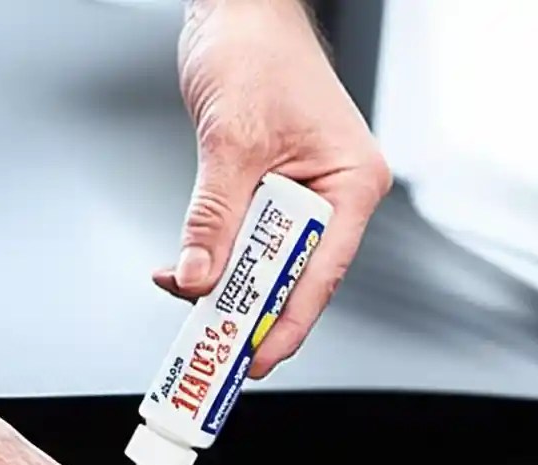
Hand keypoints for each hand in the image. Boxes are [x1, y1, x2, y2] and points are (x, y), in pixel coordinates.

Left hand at [155, 0, 391, 377]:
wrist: (236, 10)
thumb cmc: (257, 51)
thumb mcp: (231, 141)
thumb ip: (213, 215)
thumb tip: (197, 273)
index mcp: (352, 183)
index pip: (322, 272)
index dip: (286, 322)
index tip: (254, 357)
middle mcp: (334, 194)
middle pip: (293, 275)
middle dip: (247, 307)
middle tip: (212, 346)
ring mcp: (303, 194)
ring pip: (264, 262)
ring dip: (223, 282)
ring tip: (186, 300)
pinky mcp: (270, 189)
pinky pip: (245, 238)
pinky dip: (214, 256)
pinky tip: (184, 269)